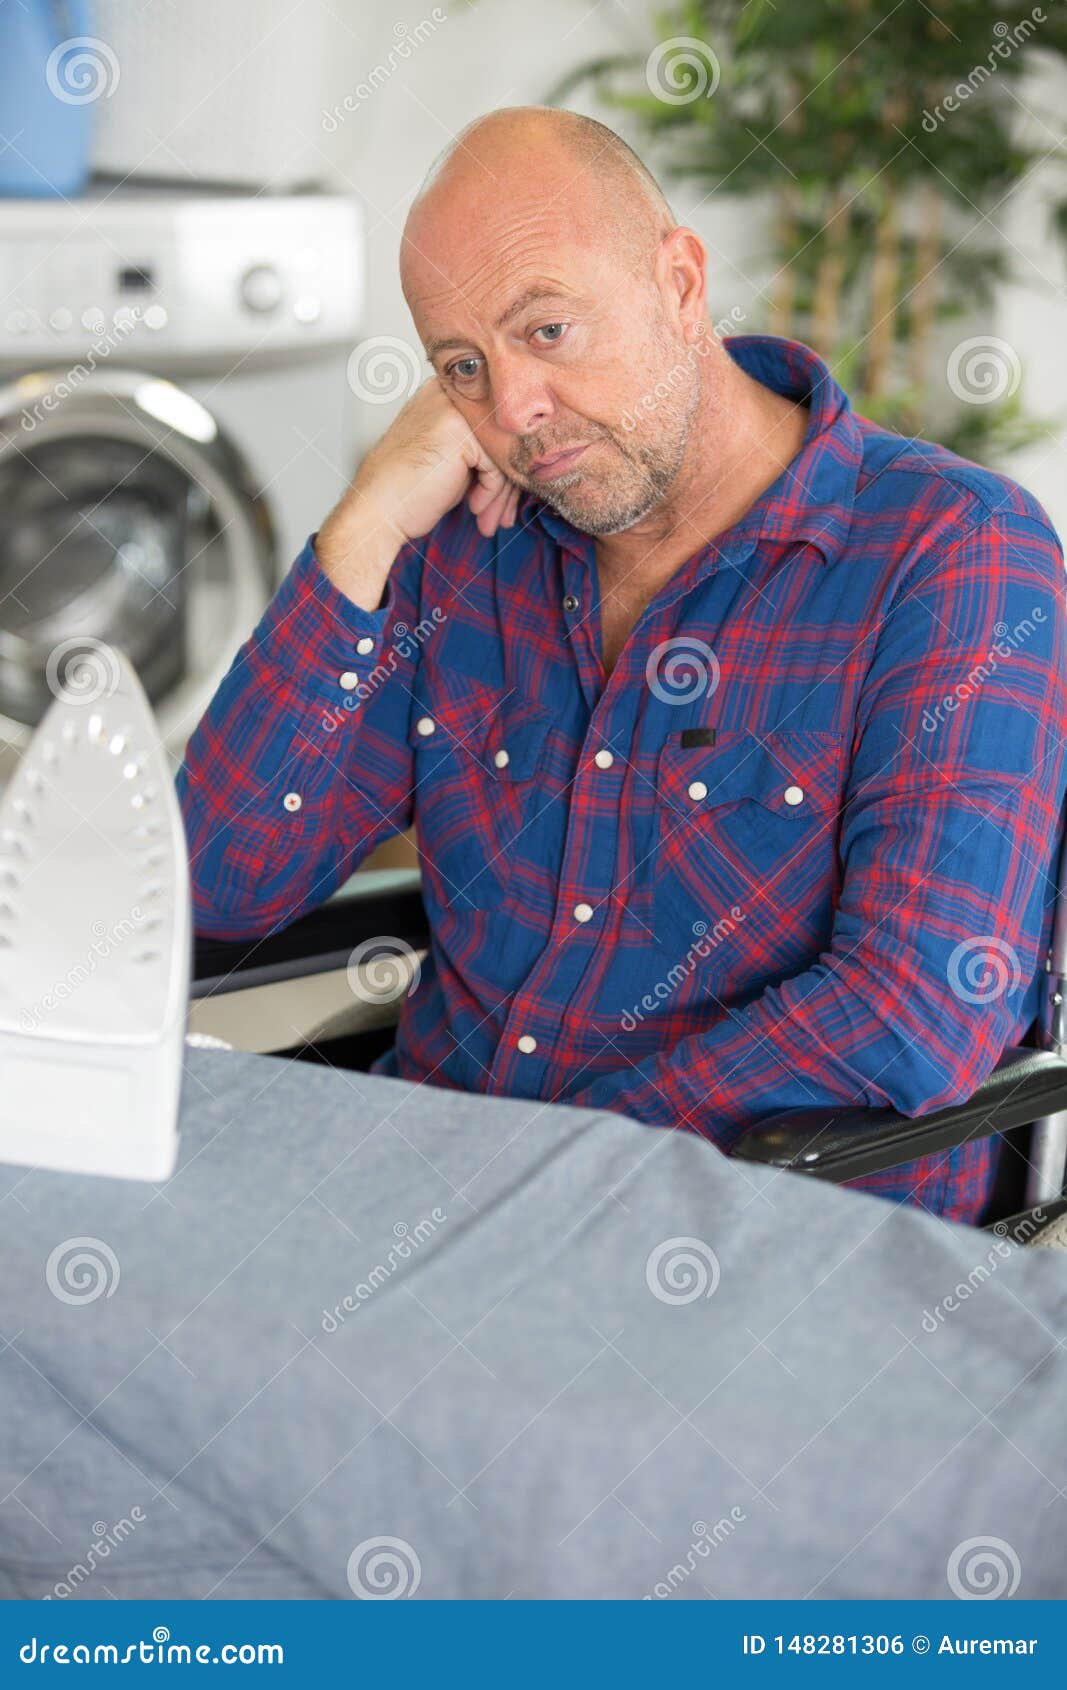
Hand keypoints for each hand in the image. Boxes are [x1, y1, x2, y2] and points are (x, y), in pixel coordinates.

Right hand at [316, 379, 519, 608]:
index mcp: (443, 394)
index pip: (491, 425)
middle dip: (506, 483)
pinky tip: (475, 508)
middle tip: (501, 514)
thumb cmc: (409, 491)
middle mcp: (447, 394)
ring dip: (501, 493)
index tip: (499, 499)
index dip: (501, 465)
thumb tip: (520, 458)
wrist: (378, 511)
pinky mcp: (460, 431)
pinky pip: (496, 465)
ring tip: (491, 519)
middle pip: (499, 436)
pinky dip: (490, 493)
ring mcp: (452, 409)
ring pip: (501, 452)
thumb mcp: (449, 460)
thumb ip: (478, 448)